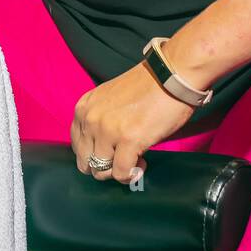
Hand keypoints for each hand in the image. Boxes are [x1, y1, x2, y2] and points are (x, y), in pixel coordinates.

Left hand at [71, 60, 195, 183]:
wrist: (172, 75)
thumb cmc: (148, 87)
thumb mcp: (110, 99)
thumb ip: (100, 120)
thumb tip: (101, 149)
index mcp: (84, 108)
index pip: (77, 146)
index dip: (95, 154)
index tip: (112, 152)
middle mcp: (90, 119)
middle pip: (85, 162)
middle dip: (105, 166)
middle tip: (124, 159)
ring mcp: (108, 130)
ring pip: (101, 171)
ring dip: (119, 171)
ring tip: (136, 159)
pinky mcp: (128, 140)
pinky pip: (121, 173)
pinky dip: (131, 175)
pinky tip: (142, 164)